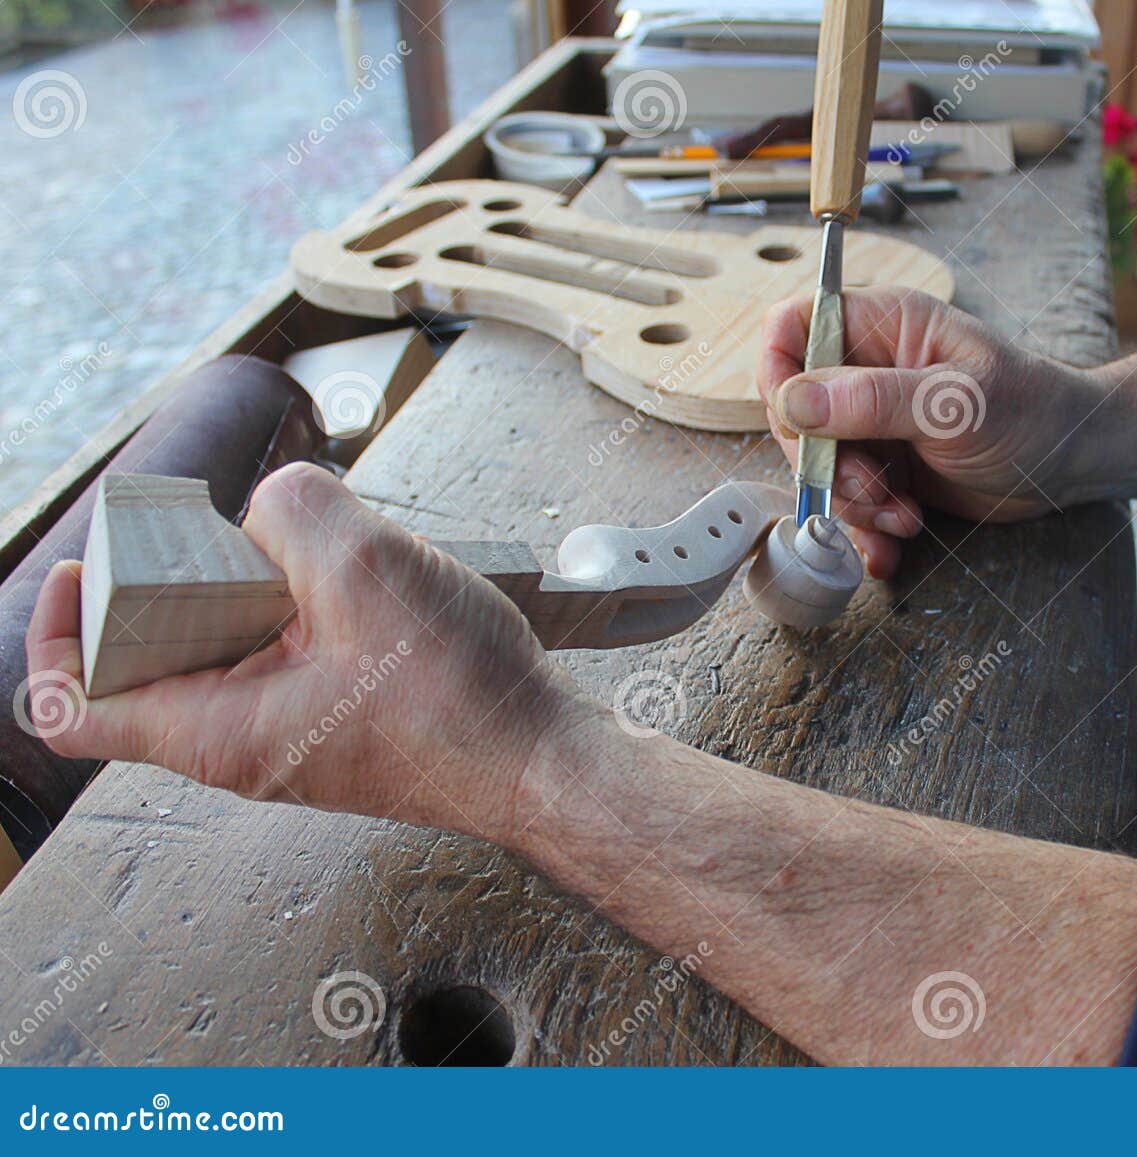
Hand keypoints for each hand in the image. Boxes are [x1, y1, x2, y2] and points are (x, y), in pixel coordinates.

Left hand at [25, 463, 574, 841]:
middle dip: (180, 580)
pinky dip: (307, 607)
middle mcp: (243, 743)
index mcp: (217, 730)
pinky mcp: (337, 718)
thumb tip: (274, 507)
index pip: (70, 707)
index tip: (83, 574)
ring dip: (257, 587)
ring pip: (230, 645)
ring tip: (323, 561)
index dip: (54, 633)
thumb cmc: (464, 704)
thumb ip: (296, 511)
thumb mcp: (368, 569)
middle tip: (234, 539)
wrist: (541, 760)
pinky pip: (289, 651)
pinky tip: (368, 585)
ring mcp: (292, 734)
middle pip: (153, 652)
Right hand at [757, 286, 1109, 577]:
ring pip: (819, 465)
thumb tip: (794, 400)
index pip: (792, 329)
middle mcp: (868, 370)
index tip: (799, 427)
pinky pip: (847, 501)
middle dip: (824, 464)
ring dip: (852, 504)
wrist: (1074, 463)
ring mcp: (873, 421)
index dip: (778, 374)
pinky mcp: (886, 467)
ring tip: (904, 516)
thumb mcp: (954, 403)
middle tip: (872, 490)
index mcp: (883, 326)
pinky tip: (892, 547)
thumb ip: (874, 400)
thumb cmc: (1032, 410)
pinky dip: (864, 531)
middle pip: (795, 410)